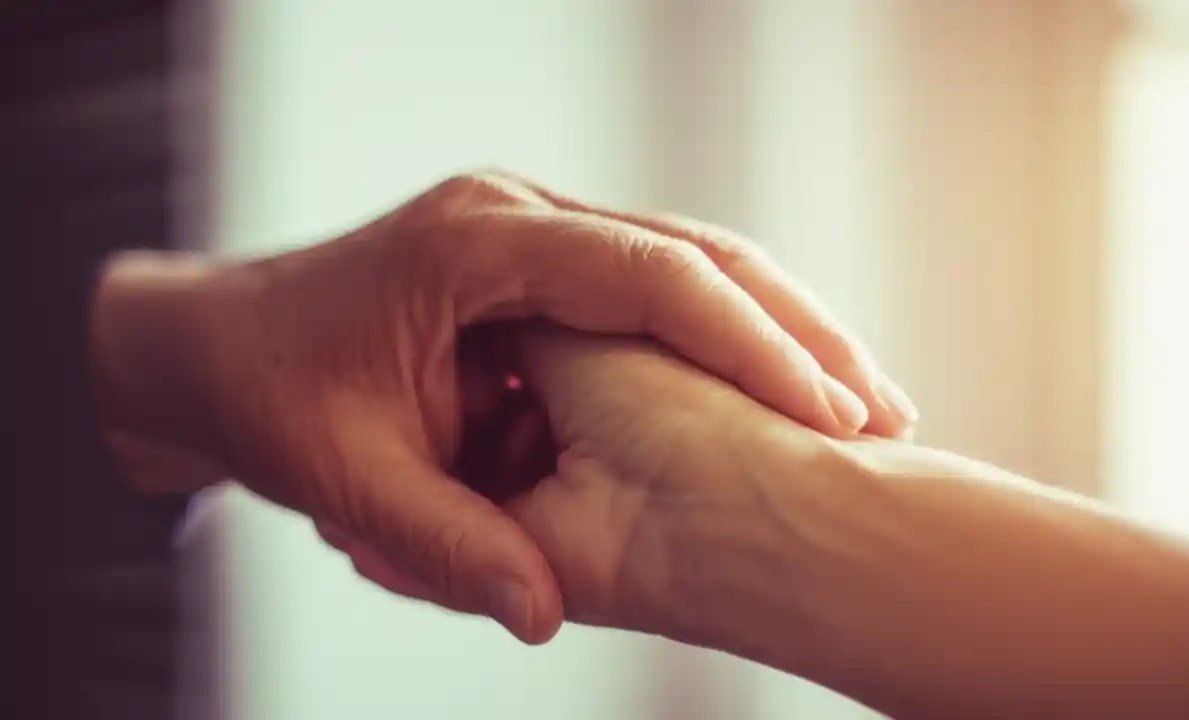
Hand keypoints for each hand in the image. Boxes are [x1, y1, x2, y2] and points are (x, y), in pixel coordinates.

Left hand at [92, 171, 914, 642]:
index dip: (749, 340)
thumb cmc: (275, 392)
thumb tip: (535, 616)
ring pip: (696, 268)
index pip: (648, 272)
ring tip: (862, 407)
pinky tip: (789, 397)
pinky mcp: (547, 268)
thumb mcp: (347, 477)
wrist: (220, 342)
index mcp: (478, 242)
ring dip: (780, 337)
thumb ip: (439, 544)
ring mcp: (539, 235)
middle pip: (698, 253)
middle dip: (796, 331)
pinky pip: (662, 295)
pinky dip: (731, 345)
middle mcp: (521, 218)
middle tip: (881, 409)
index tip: (829, 408)